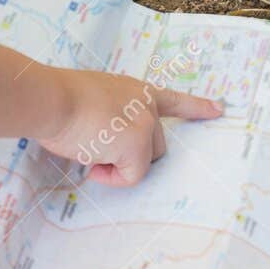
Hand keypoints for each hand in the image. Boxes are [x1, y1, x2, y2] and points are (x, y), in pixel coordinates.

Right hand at [36, 69, 222, 186]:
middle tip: (98, 154)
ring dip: (117, 166)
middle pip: (155, 145)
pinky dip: (111, 178)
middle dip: (131, 156)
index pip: (173, 99)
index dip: (196, 106)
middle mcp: (146, 105)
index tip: (218, 109)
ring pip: (143, 162)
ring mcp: (145, 124)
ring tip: (88, 152)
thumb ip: (111, 117)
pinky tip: (91, 164)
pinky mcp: (138, 145)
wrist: (52, 99)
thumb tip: (107, 146)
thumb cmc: (60, 100)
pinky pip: (130, 176)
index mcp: (135, 90)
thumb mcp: (94, 101)